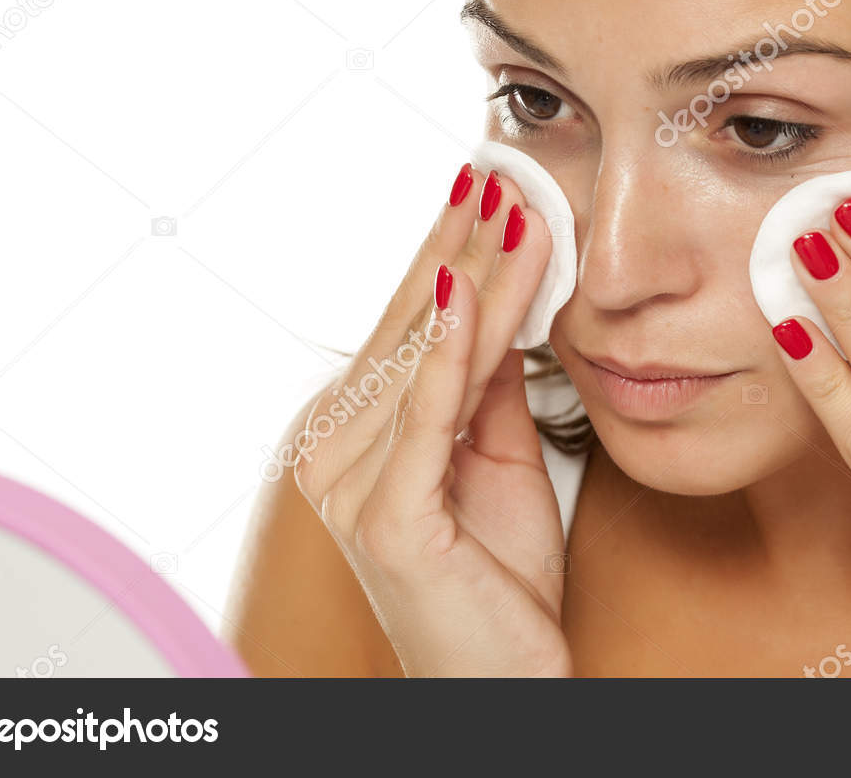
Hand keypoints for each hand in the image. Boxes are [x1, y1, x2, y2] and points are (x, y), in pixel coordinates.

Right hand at [293, 163, 572, 676]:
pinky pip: (429, 415)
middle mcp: (334, 446)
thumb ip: (485, 382)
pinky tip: (471, 291)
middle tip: (501, 167)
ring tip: (516, 207)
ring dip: (476, 276)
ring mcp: (351, 482)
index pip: (409, 320)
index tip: (483, 182)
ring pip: (427, 355)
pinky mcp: (387, 517)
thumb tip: (498, 300)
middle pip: (412, 324)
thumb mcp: (496, 454)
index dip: (447, 249)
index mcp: (353, 428)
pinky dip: (453, 350)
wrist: (503, 682)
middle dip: (462, 243)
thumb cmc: (495, 577)